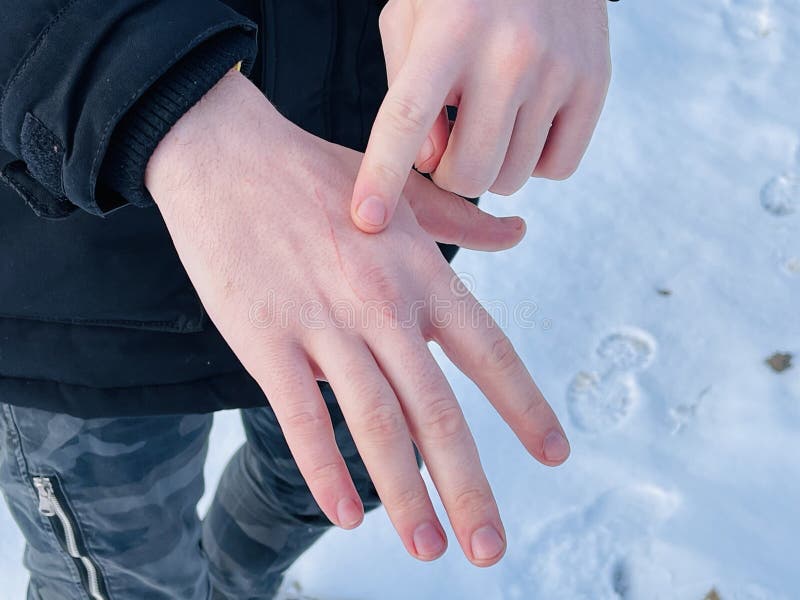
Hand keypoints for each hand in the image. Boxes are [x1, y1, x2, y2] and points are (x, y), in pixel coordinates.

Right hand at [147, 71, 569, 566]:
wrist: (226, 154)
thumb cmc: (316, 175)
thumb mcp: (403, 192)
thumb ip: (465, 222)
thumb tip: (519, 231)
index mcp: (420, 272)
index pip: (489, 351)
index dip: (525, 407)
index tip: (555, 455)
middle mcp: (382, 304)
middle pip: (435, 412)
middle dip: (468, 487)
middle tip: (490, 549)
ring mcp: (322, 324)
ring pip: (374, 426)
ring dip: (404, 496)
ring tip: (429, 548)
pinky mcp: (265, 339)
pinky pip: (301, 417)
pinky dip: (325, 470)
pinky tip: (348, 513)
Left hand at [351, 0, 611, 231]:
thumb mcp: (410, 20)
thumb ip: (407, 94)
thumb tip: (432, 163)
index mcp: (450, 31)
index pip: (408, 119)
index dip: (383, 176)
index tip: (367, 220)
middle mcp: (510, 52)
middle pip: (468, 174)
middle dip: (449, 175)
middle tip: (449, 143)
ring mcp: (559, 69)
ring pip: (511, 179)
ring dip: (490, 166)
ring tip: (489, 119)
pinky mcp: (596, 82)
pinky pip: (557, 169)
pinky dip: (535, 161)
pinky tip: (526, 122)